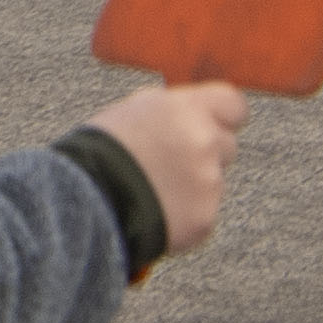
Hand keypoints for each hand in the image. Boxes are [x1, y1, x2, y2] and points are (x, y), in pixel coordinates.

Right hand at [87, 80, 250, 257]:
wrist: (88, 198)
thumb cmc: (102, 150)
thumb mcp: (135, 112)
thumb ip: (172, 111)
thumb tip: (191, 111)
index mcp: (186, 109)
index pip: (233, 104)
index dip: (224, 115)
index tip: (214, 123)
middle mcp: (205, 142)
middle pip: (226, 144)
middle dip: (207, 152)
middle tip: (172, 160)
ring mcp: (209, 183)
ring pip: (212, 180)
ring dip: (192, 184)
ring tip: (152, 186)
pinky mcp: (206, 218)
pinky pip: (203, 211)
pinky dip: (185, 212)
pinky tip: (155, 208)